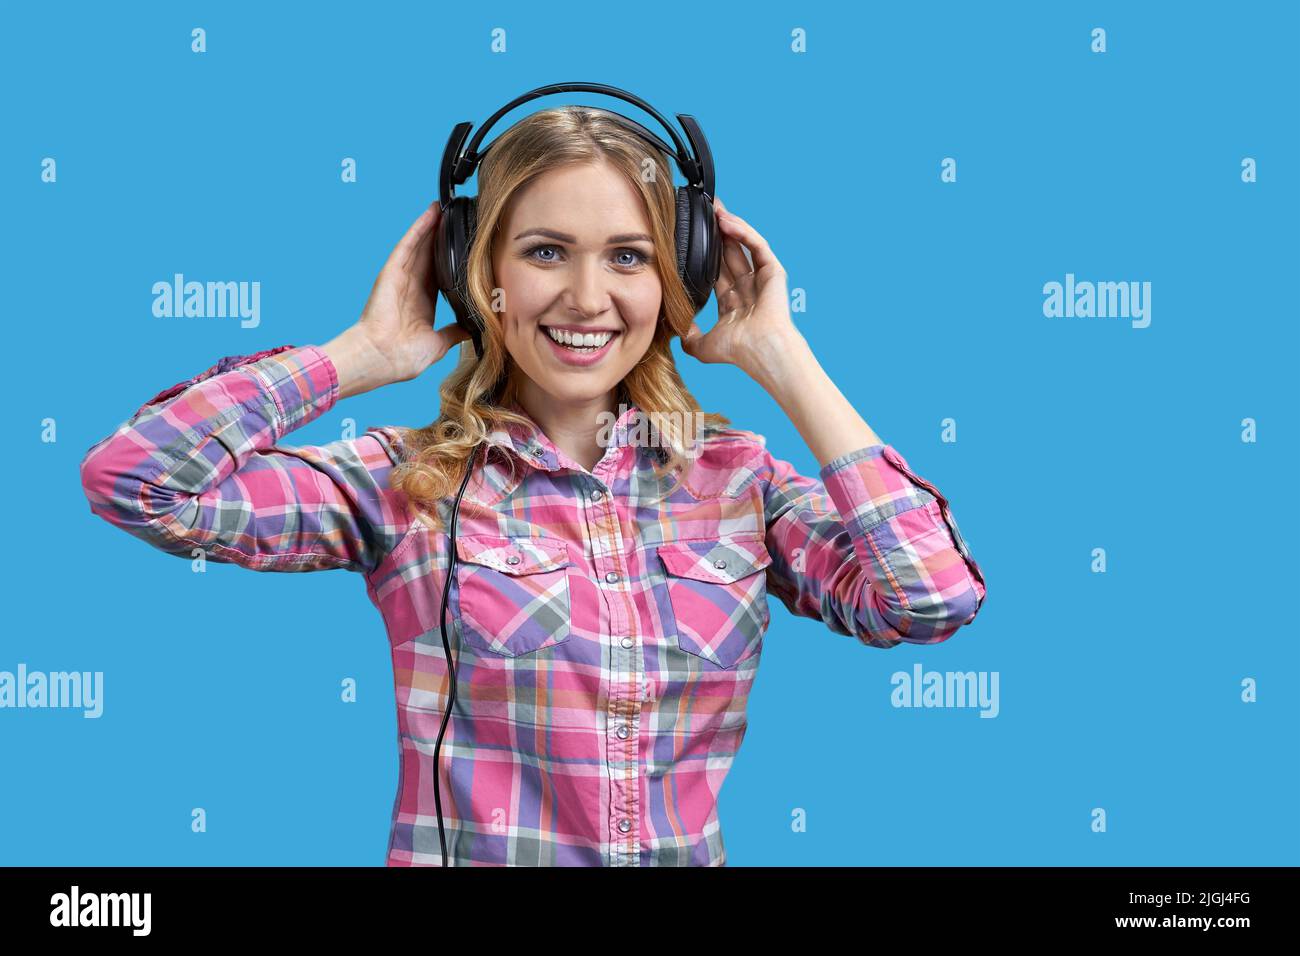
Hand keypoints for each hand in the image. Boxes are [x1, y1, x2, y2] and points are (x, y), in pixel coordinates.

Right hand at [354, 202, 469, 382]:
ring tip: (445, 207)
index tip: (466, 247)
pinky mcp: (393, 271)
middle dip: (441, 237)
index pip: (440, 274)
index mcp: (422, 303)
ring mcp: (401, 277)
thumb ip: (453, 333)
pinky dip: (420, 228)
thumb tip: (471, 330)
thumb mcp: (438, 344)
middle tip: (457, 217)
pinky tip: (431, 213)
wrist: (382, 358)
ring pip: (420, 244)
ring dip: (432, 225)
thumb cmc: (403, 357)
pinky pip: (408, 244)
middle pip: (430, 254)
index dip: (451, 260)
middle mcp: (411, 287)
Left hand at [680, 197, 802, 374]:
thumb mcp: (703, 346)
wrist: (759, 349)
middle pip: (728, 252)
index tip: (689, 239)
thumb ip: (689, 338)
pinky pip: (756, 245)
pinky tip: (727, 222)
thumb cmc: (737, 351)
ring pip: (743, 244)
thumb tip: (677, 333)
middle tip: (702, 213)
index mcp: (732, 302)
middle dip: (715, 233)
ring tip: (713, 209)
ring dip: (729, 226)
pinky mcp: (772, 271)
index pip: (715, 270)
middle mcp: (747, 287)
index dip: (703, 253)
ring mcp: (761, 278)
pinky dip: (743, 232)